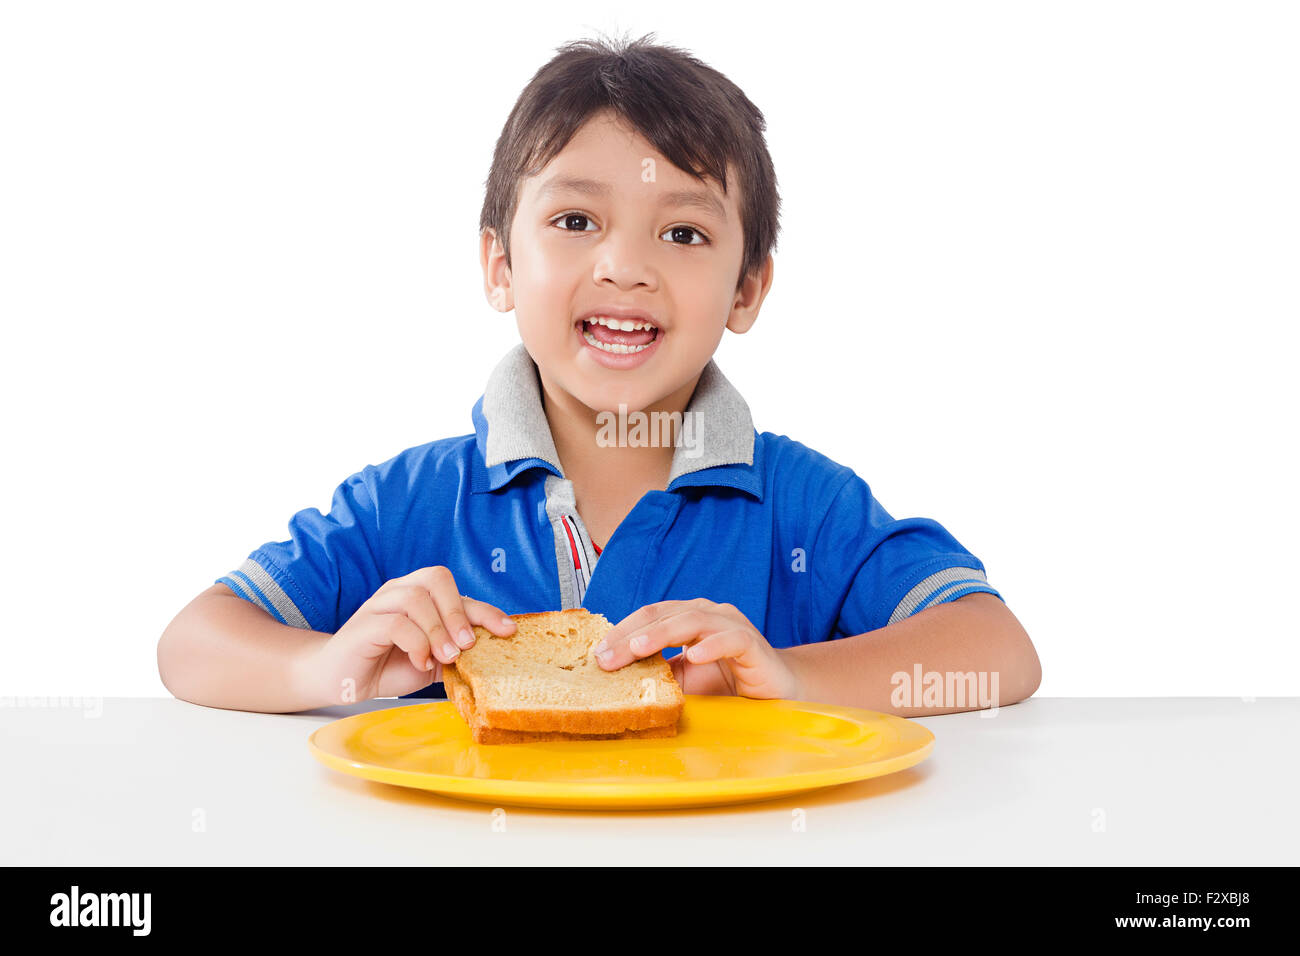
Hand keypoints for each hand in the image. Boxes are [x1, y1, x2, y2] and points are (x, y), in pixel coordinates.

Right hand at [295, 566, 514, 704]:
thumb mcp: (434, 657)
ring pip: (416, 599)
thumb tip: (495, 650)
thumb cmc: (389, 664)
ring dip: (438, 630)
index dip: (486, 609)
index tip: (508, 630)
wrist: (342, 678)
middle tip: (467, 645)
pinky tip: (420, 662)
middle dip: (458, 612)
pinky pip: (396, 623)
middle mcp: (401, 591)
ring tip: (446, 657)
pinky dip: (416, 644)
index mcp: (420, 594)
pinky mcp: (365, 624)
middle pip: (437, 578)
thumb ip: (458, 650)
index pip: (458, 591)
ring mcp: (380, 604)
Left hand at [593, 598, 799, 699]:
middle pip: (663, 615)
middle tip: (606, 657)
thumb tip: (614, 678)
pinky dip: (711, 646)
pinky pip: (731, 639)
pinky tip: (695, 656)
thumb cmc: (726, 682)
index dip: (621, 631)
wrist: (775, 692)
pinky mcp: (752, 643)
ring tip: (638, 649)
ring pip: (692, 620)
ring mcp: (730, 625)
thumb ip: (656, 672)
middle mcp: (708, 614)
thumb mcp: (683, 679)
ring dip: (662, 634)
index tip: (597, 654)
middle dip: (631, 635)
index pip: (648, 616)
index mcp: (687, 617)